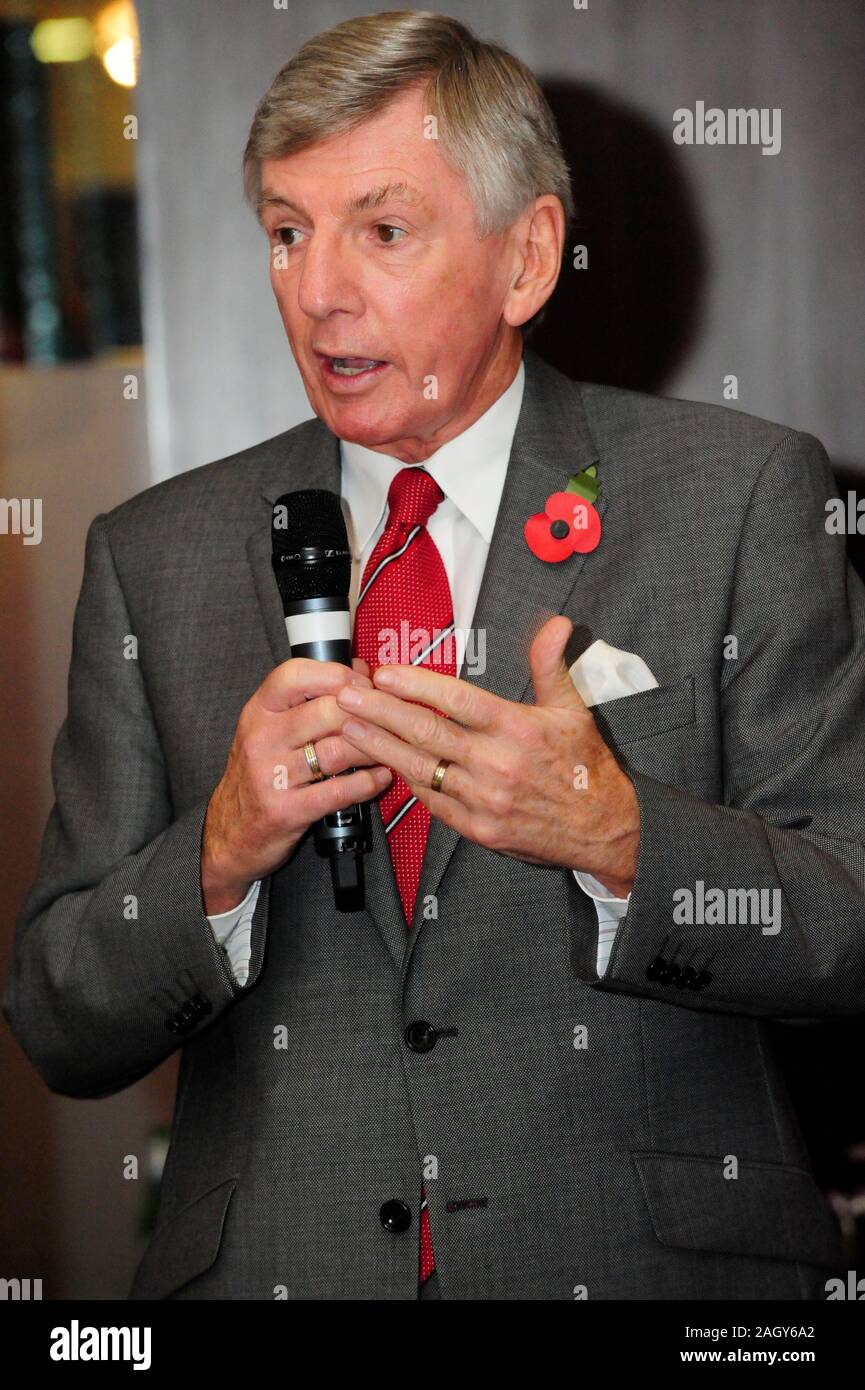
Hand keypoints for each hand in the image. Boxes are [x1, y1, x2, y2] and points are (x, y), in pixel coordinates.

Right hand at [201, 656, 391, 912]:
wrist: (230, 830)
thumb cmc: (259, 772)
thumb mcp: (272, 727)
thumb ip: (311, 697)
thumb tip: (360, 670)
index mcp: (259, 711)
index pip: (295, 675)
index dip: (337, 675)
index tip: (363, 683)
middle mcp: (261, 738)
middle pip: (326, 711)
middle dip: (366, 713)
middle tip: (388, 719)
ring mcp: (272, 775)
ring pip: (337, 751)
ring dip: (373, 748)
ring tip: (389, 748)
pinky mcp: (286, 810)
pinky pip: (338, 791)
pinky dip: (368, 783)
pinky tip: (381, 777)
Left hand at [335, 616, 639, 894]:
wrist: (603, 829)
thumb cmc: (585, 766)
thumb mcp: (573, 709)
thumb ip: (551, 665)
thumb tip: (555, 624)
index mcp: (518, 729)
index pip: (457, 701)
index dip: (417, 685)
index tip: (385, 673)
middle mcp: (497, 764)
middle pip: (427, 733)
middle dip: (380, 712)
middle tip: (346, 696)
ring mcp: (484, 799)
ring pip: (422, 768)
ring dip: (381, 746)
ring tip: (349, 728)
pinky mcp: (478, 828)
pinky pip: (434, 802)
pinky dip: (408, 781)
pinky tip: (385, 764)